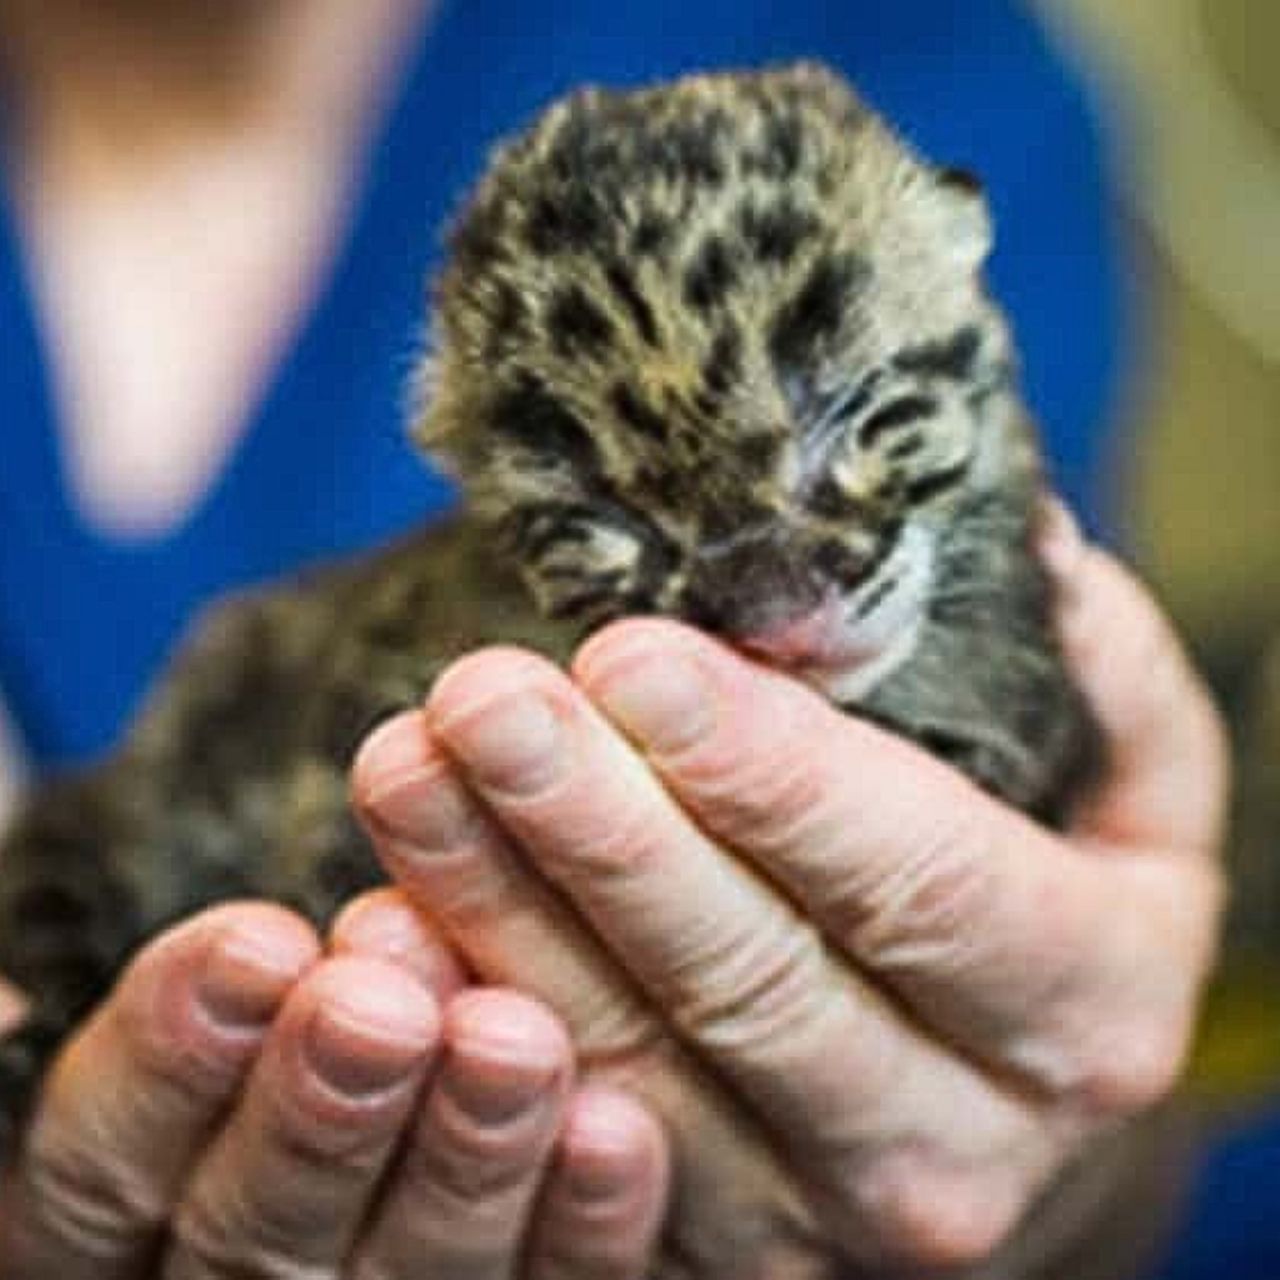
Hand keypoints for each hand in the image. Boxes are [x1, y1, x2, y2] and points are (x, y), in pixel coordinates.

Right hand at [0, 891, 668, 1278]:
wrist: (395, 1054)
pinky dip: (580, 1225)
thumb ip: (167, 1021)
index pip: (108, 1174)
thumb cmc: (261, 1043)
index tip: (252, 940)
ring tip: (512, 1037)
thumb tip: (48, 995)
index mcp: (129, 1228)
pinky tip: (616, 1129)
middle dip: (321, 1112)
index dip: (171, 1059)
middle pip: (260, 1240)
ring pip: (410, 1279)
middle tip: (378, 1002)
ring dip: (466, 1159)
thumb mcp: (186, 1025)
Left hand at [352, 505, 1226, 1274]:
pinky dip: (467, 1027)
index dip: (767, 771)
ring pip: (634, 1063)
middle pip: (753, 982)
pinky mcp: (706, 1245)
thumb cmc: (1057, 873)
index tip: (625, 658)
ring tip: (404, 765)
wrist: (1005, 1064)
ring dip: (499, 909)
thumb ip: (1094, 667)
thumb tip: (1012, 542)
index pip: (917, 878)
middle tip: (479, 698)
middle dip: (600, 829)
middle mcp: (958, 1146)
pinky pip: (560, 1142)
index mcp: (1086, 1001)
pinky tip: (384, 922)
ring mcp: (817, 1216)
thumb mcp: (1127, 767)